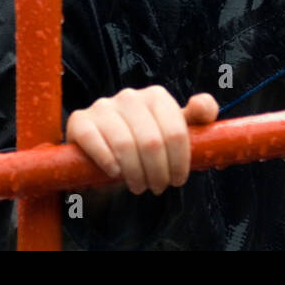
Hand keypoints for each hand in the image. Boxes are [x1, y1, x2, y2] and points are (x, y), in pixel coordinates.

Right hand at [66, 87, 217, 195]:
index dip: (179, 161)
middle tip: (158, 187)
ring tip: (139, 186)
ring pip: (125, 144)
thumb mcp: (173, 130)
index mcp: (156, 96)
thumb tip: (205, 107)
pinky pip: (95, 142)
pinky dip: (107, 162)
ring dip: (135, 173)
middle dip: (158, 172)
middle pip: (152, 141)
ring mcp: (103, 106)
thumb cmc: (146, 142)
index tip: (178, 180)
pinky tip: (115, 173)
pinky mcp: (80, 121)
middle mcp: (130, 96)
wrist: (105, 151)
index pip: (176, 132)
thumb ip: (197, 117)